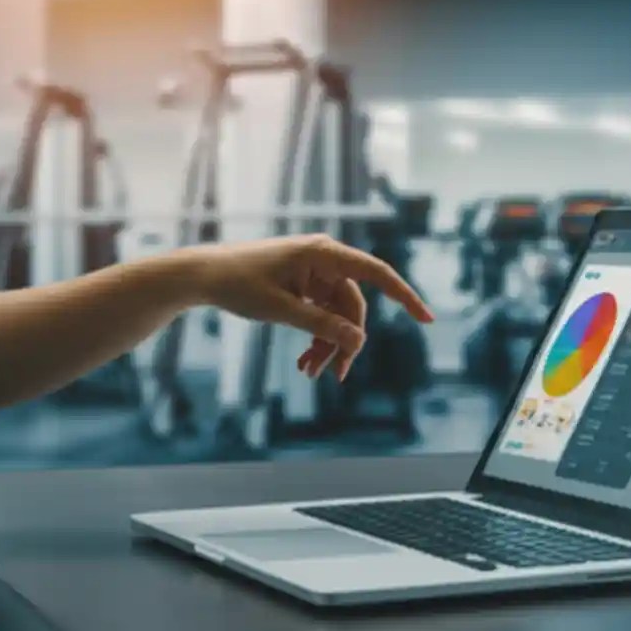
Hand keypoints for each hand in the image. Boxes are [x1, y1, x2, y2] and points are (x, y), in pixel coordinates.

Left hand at [190, 234, 432, 380]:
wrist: (204, 275)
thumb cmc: (238, 283)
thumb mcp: (281, 309)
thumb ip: (320, 324)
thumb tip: (358, 341)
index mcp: (323, 253)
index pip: (376, 273)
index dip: (404, 296)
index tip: (426, 319)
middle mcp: (325, 260)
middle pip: (353, 306)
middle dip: (346, 342)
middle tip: (337, 376)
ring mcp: (315, 274)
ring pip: (338, 315)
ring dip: (328, 345)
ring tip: (309, 373)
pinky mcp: (304, 286)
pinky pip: (322, 315)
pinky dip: (316, 337)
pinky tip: (305, 362)